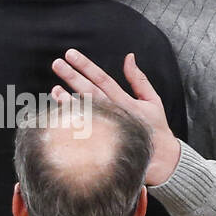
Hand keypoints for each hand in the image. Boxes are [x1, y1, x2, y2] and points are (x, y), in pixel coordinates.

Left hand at [51, 50, 181, 184]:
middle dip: (72, 77)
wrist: (161, 160)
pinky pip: (83, 132)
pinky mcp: (103, 144)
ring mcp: (108, 130)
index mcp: (126, 102)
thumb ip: (139, 79)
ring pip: (84, 113)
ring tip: (54, 89)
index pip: (102, 79)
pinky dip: (71, 122)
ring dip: (67, 100)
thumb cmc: (155, 127)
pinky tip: (59, 112)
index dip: (86, 66)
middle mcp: (115, 115)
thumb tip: (129, 57)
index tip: (71, 54)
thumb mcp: (153, 100)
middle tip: (57, 64)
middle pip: (90, 92)